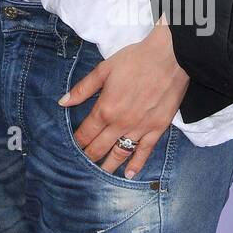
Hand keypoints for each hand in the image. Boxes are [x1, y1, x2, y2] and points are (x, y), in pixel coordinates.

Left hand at [57, 16, 189, 177]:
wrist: (170, 59)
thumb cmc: (135, 61)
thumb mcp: (104, 70)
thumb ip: (83, 89)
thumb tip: (63, 102)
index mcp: (105, 109)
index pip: (86, 132)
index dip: (78, 141)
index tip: (73, 146)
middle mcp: (121, 124)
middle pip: (100, 146)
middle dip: (89, 156)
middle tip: (83, 162)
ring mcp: (140, 129)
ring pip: (120, 153)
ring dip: (108, 165)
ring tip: (100, 173)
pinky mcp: (157, 129)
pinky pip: (144, 152)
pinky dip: (136, 164)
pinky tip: (129, 174)